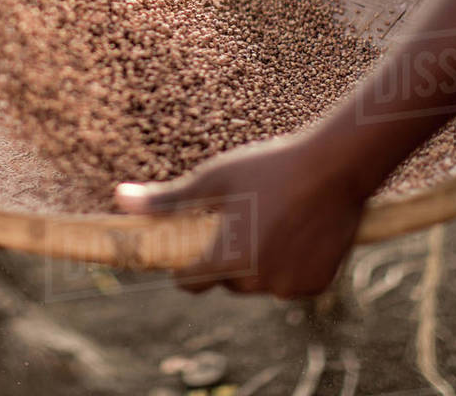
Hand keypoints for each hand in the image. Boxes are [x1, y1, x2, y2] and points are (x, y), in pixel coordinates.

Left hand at [114, 133, 368, 297]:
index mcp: (226, 258)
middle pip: (228, 281)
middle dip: (230, 258)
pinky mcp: (317, 285)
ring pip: (261, 282)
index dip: (187, 266)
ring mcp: (290, 286)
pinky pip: (291, 282)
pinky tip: (298, 231)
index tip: (195, 243)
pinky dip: (291, 265)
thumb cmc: (270, 168)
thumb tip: (120, 199)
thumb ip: (168, 200)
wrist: (335, 167)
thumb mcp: (215, 179)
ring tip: (273, 220)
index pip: (190, 282)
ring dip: (261, 262)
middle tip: (244, 219)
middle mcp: (257, 281)